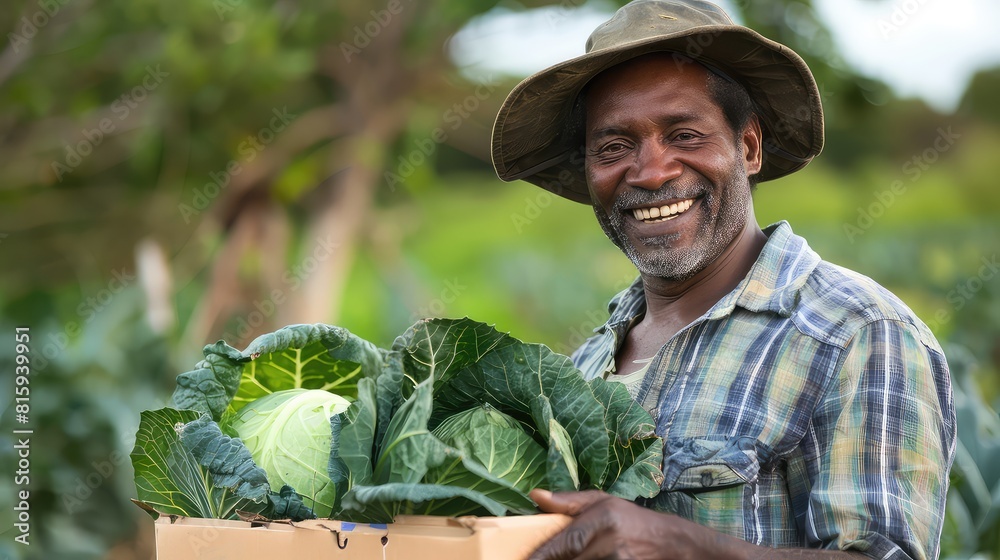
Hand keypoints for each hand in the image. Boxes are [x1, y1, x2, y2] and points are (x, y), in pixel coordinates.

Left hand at [528, 489, 718, 559]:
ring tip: (583, 553)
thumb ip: (568, 502)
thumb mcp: (603, 503)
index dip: (541, 556)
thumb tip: (535, 495)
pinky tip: (590, 559)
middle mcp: (609, 544)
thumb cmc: (632, 520)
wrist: (672, 543)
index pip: (563, 544)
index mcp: (601, 520)